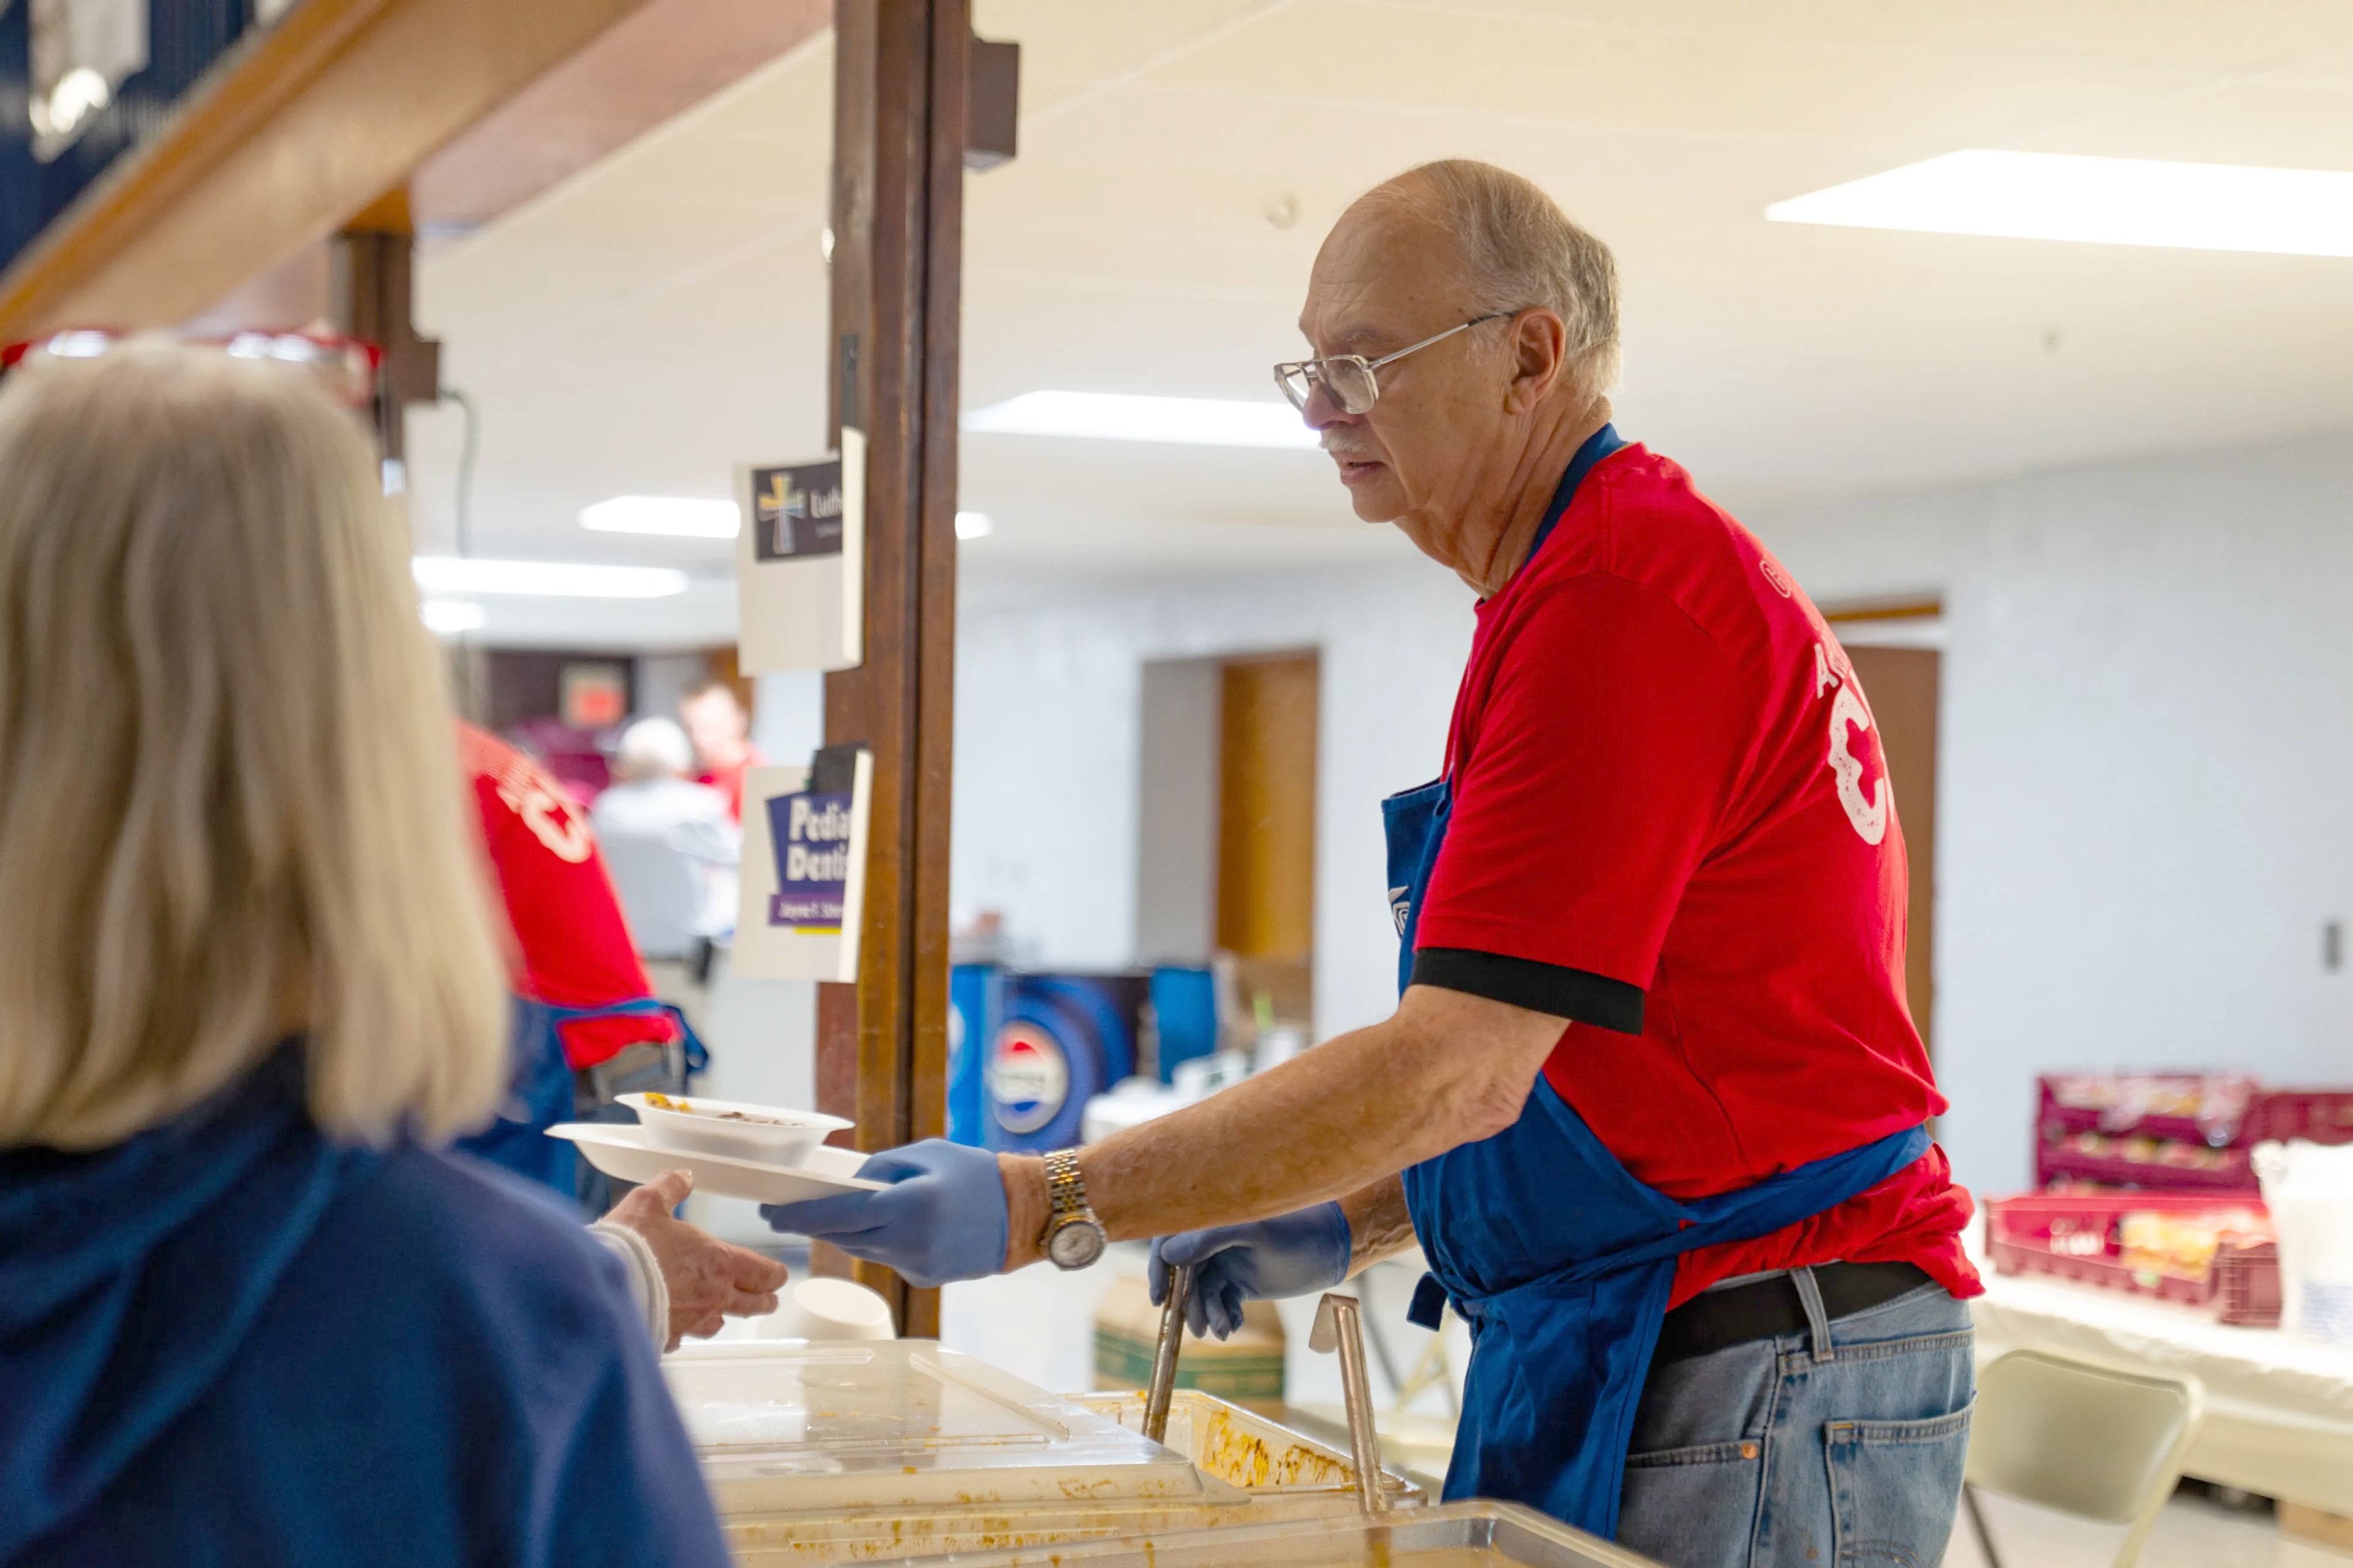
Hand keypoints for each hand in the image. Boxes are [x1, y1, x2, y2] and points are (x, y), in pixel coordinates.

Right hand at [606, 1171, 789, 1349]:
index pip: (763, 1273)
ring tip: (720, 1313)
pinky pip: (682, 1339)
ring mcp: (690, 1323)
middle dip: (762, 1300)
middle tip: (768, 1300)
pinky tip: (673, 1327)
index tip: (779, 1276)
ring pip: (717, 1324)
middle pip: (752, 1305)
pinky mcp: (665, 1340)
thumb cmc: (629, 1245)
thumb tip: (685, 1176)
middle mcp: (712, 1297)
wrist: (597, 1289)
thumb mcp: (649, 1202)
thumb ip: (671, 1188)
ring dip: (721, 1317)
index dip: (774, 1275)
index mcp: (718, 1262)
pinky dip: (681, 1332)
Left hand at [759, 1139, 1009, 1289]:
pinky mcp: (925, 1277)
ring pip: (861, 1250)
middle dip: (811, 1225)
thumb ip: (883, 1167)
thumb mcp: (928, 1154)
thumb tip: (846, 1182)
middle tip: (783, 1213)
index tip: (770, 1212)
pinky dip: (879, 1242)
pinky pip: (887, 1259)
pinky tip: (887, 1227)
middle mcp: (909, 1240)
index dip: (799, 1215)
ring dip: (842, 1233)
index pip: (839, 1214)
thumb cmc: (976, 1174)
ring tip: (829, 1215)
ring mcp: (916, 1265)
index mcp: (909, 1204)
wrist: (1023, 1214)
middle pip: (842, 1237)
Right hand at [1150, 1202, 1349, 1339]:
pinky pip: (1221, 1303)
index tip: (1159, 1298)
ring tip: (1223, 1331)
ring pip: (1201, 1293)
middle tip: (1197, 1328)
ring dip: (1208, 1314)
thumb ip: (1211, 1238)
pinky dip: (1224, 1316)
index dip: (1160, 1268)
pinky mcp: (1239, 1282)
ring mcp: (1225, 1262)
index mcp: (1211, 1219)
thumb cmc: (1297, 1231)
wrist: (1332, 1250)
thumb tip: (1168, 1254)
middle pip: (1183, 1274)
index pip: (1169, 1240)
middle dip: (1188, 1303)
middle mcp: (1213, 1240)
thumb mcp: (1255, 1233)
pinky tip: (1235, 1324)